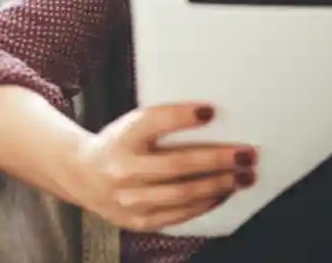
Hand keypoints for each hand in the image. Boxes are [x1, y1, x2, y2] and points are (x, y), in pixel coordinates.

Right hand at [69, 103, 256, 232]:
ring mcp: (129, 199)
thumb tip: (213, 119)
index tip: (210, 110)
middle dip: (218, 159)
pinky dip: (205, 203)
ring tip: (244, 176)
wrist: (84, 176)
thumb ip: (164, 123)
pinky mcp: (138, 220)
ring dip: (219, 185)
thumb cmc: (120, 144)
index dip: (182, 116)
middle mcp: (123, 169)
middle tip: (248, 154)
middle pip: (177, 164)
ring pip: (182, 193)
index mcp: (122, 137)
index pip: (152, 121)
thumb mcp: (133, 125)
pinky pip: (179, 214)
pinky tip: (223, 193)